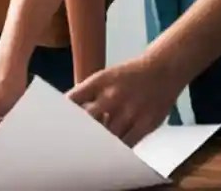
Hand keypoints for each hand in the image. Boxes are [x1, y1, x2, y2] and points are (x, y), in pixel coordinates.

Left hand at [65, 55, 184, 146]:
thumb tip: (70, 114)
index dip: (63, 114)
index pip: (73, 100)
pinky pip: (128, 143)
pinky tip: (113, 151)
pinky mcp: (146, 124)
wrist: (164, 69)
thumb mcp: (105, 77)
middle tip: (72, 143)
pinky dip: (118, 149)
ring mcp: (130, 111)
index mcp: (99, 81)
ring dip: (99, 144)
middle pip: (88, 121)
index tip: (56, 125)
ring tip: (92, 150)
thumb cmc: (130, 75)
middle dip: (79, 132)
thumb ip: (89, 94)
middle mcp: (113, 96)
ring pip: (108, 136)